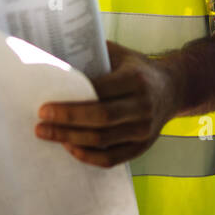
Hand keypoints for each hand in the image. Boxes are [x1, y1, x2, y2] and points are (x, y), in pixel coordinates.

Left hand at [34, 40, 182, 167]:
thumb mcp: (120, 54)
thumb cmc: (137, 69)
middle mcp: (143, 106)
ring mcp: (144, 130)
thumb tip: (53, 58)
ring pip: (103, 141)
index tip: (44, 107)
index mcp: (136, 79)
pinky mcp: (142, 147)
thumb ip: (93, 55)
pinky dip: (88, 157)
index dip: (71, 102)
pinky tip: (70, 148)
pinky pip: (112, 159)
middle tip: (40, 125)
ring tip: (48, 135)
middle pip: (100, 119)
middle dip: (66, 123)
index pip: (100, 93)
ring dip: (71, 140)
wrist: (173, 89)